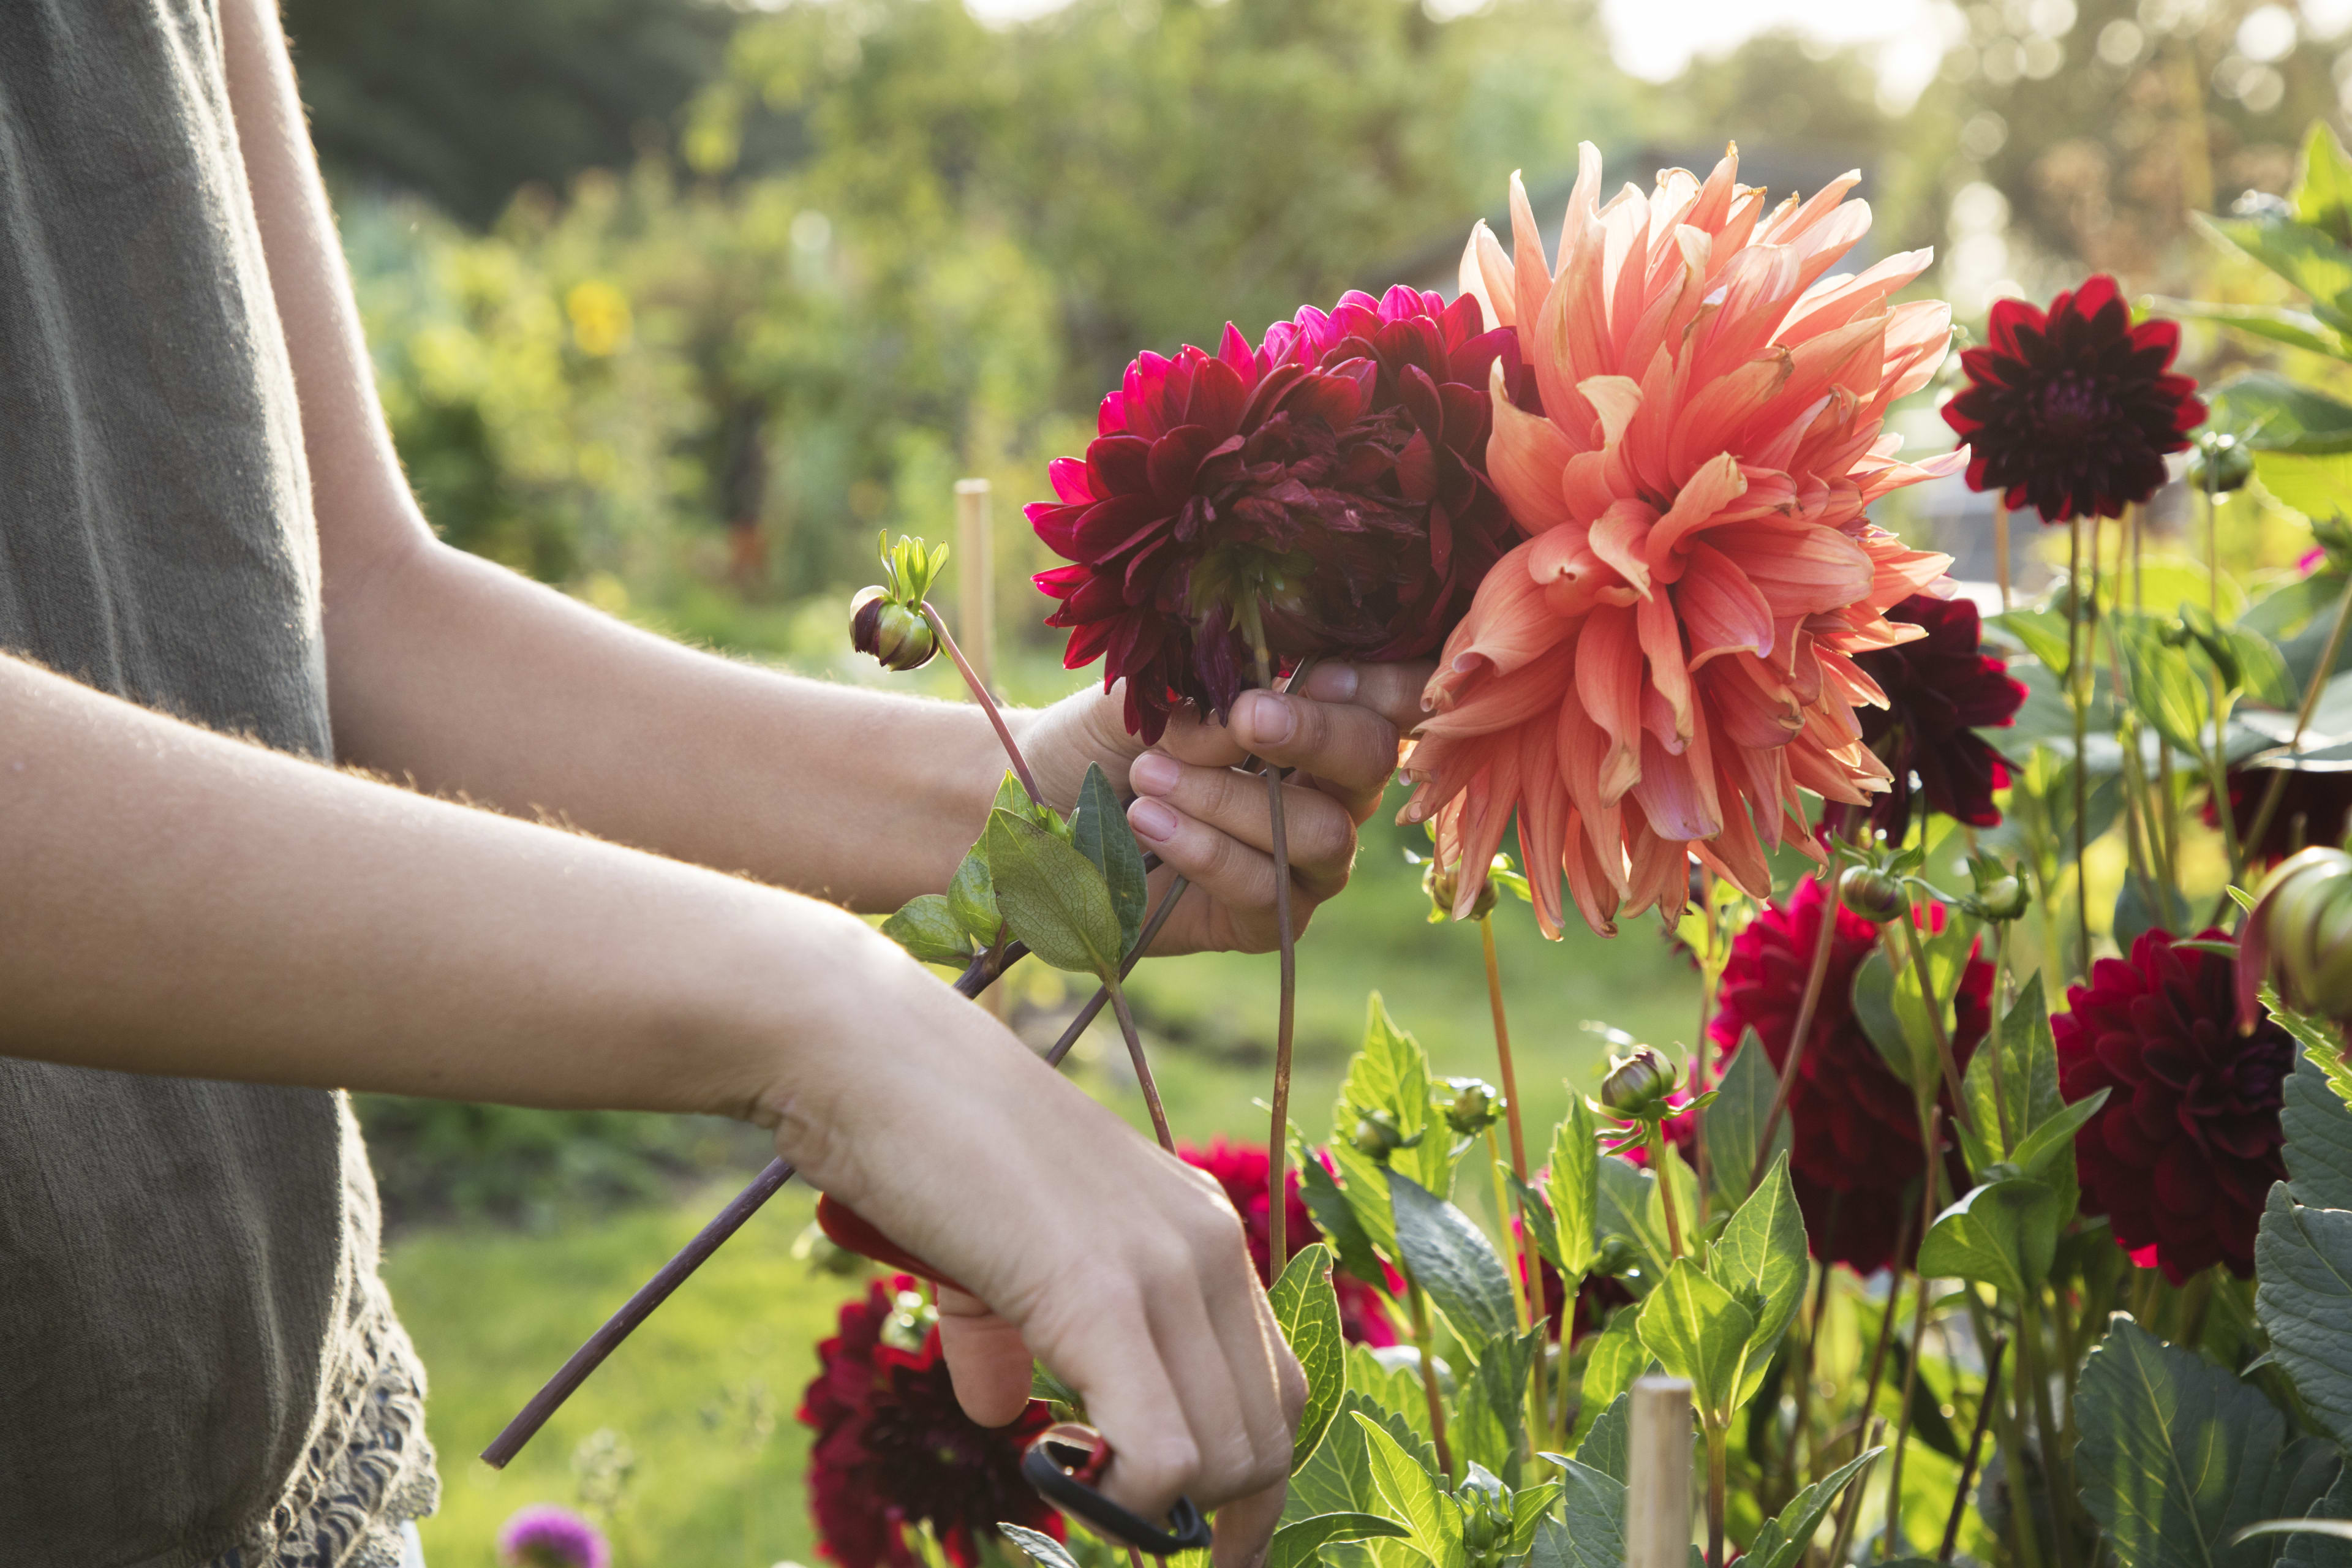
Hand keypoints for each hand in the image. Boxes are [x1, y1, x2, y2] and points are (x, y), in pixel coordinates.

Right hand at [771, 941, 1305, 1567]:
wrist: (871, 1057)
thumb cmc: (922, 1143)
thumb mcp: (994, 1252)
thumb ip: (1012, 1335)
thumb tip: (1006, 1416)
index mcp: (1197, 1232)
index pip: (1275, 1391)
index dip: (1242, 1482)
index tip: (1179, 1528)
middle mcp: (1206, 1247)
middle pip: (1269, 1436)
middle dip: (1218, 1521)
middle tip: (1136, 1545)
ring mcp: (1163, 1269)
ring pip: (1230, 1457)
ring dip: (1167, 1518)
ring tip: (1085, 1510)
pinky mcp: (1101, 1295)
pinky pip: (1162, 1451)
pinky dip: (1128, 1502)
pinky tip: (1063, 1483)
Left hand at [1020, 661, 1436, 954]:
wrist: (1040, 806)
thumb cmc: (1102, 739)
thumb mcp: (1145, 699)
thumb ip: (1200, 697)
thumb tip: (1244, 715)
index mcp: (1313, 718)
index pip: (1389, 699)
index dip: (1377, 686)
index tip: (1313, 672)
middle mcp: (1325, 790)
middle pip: (1372, 763)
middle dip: (1315, 736)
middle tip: (1246, 719)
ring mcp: (1302, 863)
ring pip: (1322, 833)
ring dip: (1232, 800)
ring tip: (1147, 777)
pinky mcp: (1263, 922)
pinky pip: (1267, 892)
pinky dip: (1207, 852)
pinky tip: (1149, 823)